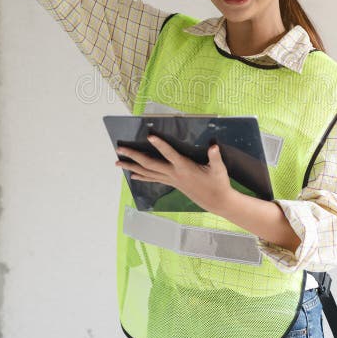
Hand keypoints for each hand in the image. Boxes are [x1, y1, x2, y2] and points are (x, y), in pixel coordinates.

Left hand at [115, 136, 234, 213]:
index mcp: (184, 167)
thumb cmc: (218, 183)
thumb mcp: (219, 169)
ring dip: (132, 166)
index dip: (160, 145)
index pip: (170, 154)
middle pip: (149, 164)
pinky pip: (152, 179)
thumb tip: (214, 145)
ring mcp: (171, 180)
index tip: (150, 136)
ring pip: (147, 172)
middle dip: (133, 156)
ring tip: (118, 162)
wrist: (217, 201)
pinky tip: (132, 174)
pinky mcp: (172, 183)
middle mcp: (174, 174)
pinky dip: (141, 176)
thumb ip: (215, 156)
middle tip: (120, 149)